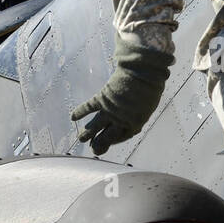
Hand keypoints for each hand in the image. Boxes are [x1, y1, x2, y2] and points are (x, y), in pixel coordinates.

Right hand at [70, 40, 174, 154]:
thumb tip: (132, 114)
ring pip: (96, 126)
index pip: (122, 137)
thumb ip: (138, 111)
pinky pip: (89, 107)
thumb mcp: (149, 104)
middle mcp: (121, 120)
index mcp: (135, 123)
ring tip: (81, 139)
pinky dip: (80, 112)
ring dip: (88, 133)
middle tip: (93, 149)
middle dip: (99, 143)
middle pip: (107, 136)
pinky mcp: (102, 99)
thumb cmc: (150, 87)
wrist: (144, 73)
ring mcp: (110, 111)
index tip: (108, 143)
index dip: (114, 141)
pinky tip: (73, 117)